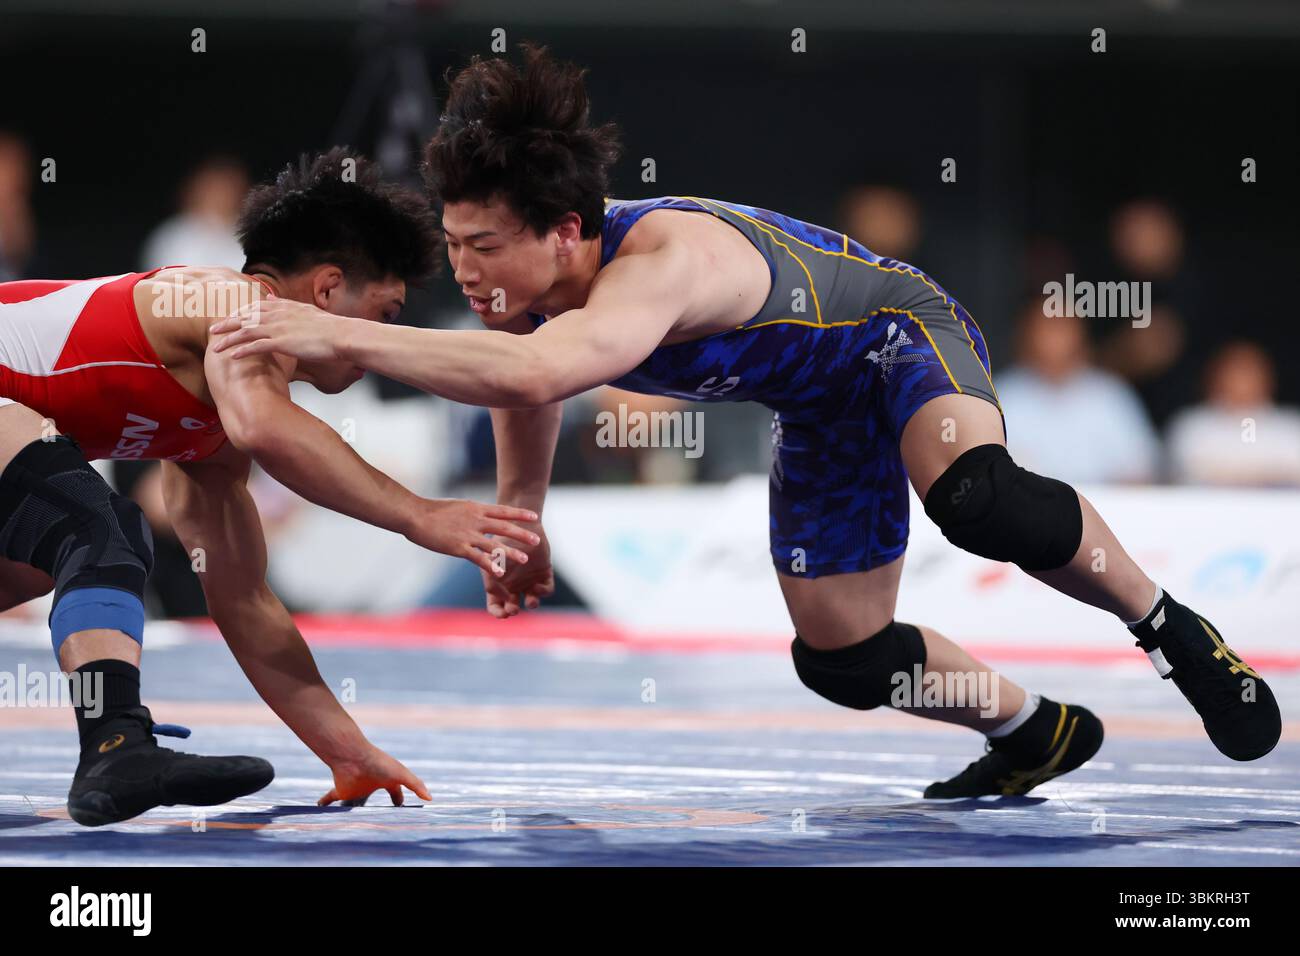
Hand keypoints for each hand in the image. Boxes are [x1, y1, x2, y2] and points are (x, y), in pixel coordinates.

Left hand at [209, 298, 351, 363]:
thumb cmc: (329, 327)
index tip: (230, 318)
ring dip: (229, 339)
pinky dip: (242, 351)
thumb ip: (285, 304)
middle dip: (227, 324)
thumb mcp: (305, 309)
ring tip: (215, 347)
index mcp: (283, 307)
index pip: (254, 307)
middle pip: (245, 318)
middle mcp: (277, 315)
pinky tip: (232, 357)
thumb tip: (271, 298)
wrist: (341, 335)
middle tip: (213, 330)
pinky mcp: (282, 342)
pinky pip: (256, 347)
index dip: (239, 313)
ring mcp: (278, 328)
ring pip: (245, 332)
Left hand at [318, 746, 432, 806]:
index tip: (400, 807)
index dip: (399, 799)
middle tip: (380, 817)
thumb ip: (416, 785)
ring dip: (352, 807)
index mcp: (386, 779)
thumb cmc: (378, 762)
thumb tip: (430, 798)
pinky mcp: (341, 790)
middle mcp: (371, 783)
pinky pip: (330, 798)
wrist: (353, 755)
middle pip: (374, 796)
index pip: (396, 791)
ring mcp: (356, 787)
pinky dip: (325, 802)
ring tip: (351, 817)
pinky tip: (320, 806)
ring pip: (354, 800)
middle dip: (377, 806)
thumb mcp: (401, 774)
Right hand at [404, 498, 540, 577]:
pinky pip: (478, 558)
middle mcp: (475, 520)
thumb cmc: (433, 511)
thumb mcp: (458, 506)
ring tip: (525, 559)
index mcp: (476, 509)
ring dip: (511, 552)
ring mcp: (468, 534)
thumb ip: (472, 512)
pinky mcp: (458, 547)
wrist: (415, 515)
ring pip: (495, 544)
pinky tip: (500, 573)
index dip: (520, 514)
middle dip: (522, 534)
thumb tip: (481, 514)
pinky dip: (490, 565)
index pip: (503, 510)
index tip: (534, 517)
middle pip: (504, 527)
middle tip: (537, 540)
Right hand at [483, 521, 554, 617]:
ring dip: (532, 604)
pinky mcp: (544, 574)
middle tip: (513, 609)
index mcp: (498, 584)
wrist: (519, 524)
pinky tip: (537, 586)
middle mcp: (513, 586)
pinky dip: (543, 591)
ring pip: (532, 600)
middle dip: (513, 611)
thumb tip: (491, 588)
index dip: (498, 613)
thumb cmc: (501, 538)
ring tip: (530, 601)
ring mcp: (529, 581)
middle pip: (513, 607)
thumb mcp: (491, 556)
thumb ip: (490, 570)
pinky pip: (546, 589)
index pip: (495, 606)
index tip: (503, 614)